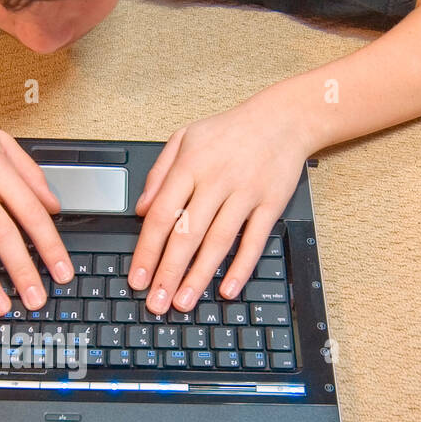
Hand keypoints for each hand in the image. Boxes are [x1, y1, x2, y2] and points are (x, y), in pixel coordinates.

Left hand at [131, 97, 313, 314]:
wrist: (283, 118)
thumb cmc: (229, 131)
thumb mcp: (185, 138)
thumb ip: (159, 174)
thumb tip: (140, 210)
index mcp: (190, 165)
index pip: (162, 216)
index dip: (147, 251)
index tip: (137, 279)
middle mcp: (217, 180)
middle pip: (187, 235)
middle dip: (168, 273)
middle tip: (156, 303)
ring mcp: (245, 193)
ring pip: (218, 242)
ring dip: (199, 277)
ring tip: (183, 302)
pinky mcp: (271, 203)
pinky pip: (255, 240)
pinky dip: (241, 267)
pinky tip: (227, 289)